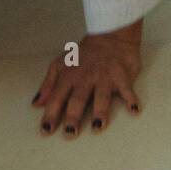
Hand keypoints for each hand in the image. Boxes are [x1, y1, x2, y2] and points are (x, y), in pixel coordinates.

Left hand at [32, 20, 142, 138]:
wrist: (109, 36)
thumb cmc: (83, 54)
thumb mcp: (59, 65)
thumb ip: (48, 85)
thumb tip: (36, 104)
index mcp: (68, 78)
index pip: (56, 99)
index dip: (50, 115)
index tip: (46, 131)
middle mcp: (85, 80)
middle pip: (77, 100)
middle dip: (73, 117)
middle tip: (70, 133)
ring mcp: (104, 78)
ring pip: (101, 97)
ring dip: (100, 112)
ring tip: (98, 127)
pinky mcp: (122, 77)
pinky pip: (127, 89)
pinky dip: (131, 99)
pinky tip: (134, 111)